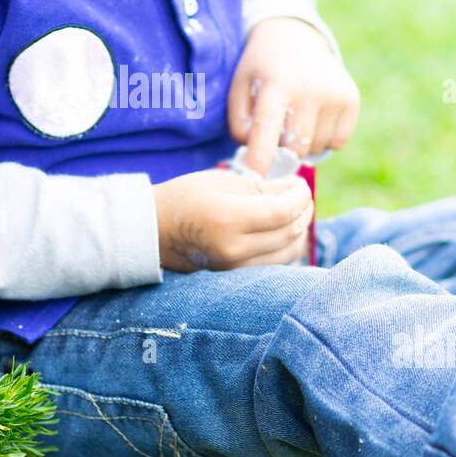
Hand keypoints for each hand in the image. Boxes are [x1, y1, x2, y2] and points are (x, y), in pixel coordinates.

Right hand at [153, 167, 313, 272]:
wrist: (152, 230)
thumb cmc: (184, 197)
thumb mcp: (221, 180)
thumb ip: (262, 187)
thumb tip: (294, 190)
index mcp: (228, 219)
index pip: (283, 211)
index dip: (300, 195)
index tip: (299, 183)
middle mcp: (234, 249)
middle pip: (290, 232)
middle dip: (303, 209)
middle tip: (300, 194)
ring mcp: (235, 267)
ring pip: (289, 252)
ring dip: (299, 229)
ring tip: (295, 211)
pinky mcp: (235, 276)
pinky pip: (275, 263)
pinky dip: (287, 245)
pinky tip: (283, 230)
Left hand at [228, 17, 359, 177]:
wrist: (294, 36)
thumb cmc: (261, 69)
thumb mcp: (239, 87)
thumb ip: (240, 124)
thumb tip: (258, 155)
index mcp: (277, 84)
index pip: (268, 129)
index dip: (261, 158)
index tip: (256, 180)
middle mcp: (310, 89)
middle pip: (295, 148)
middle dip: (282, 150)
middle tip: (274, 132)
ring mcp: (334, 94)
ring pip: (316, 148)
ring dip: (302, 144)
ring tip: (294, 117)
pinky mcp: (351, 99)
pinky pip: (337, 142)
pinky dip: (324, 138)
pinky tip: (313, 116)